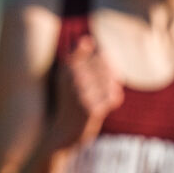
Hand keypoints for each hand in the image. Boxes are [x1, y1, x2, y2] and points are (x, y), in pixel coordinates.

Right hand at [47, 36, 123, 152]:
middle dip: (109, 79)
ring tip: (99, 99)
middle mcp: (73, 77)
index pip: (101, 56)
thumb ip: (76, 57)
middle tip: (98, 92)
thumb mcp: (66, 77)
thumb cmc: (67, 102)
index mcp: (66, 67)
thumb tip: (88, 39)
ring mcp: (82, 93)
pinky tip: (102, 107)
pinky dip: (112, 101)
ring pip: (112, 82)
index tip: (97, 79)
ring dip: (110, 90)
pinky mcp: (91, 108)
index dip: (106, 67)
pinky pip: (113, 97)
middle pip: (108, 69)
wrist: (59, 133)